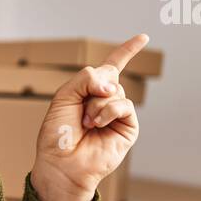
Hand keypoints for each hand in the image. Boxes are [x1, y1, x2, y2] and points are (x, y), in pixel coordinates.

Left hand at [29, 34, 148, 200]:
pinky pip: (124, 104)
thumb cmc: (58, 134)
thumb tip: (113, 84)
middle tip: (81, 108)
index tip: (143, 38)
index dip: (127, 51)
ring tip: (86, 122)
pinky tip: (97, 124)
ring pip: (116, 90)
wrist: (61, 163)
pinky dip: (108, 111)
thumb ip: (86, 79)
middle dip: (93, 87)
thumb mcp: (64, 97)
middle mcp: (106, 101)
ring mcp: (118, 114)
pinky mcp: (128, 127)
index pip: (112, 67)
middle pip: (109, 76)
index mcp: (90, 92)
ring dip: (97, 104)